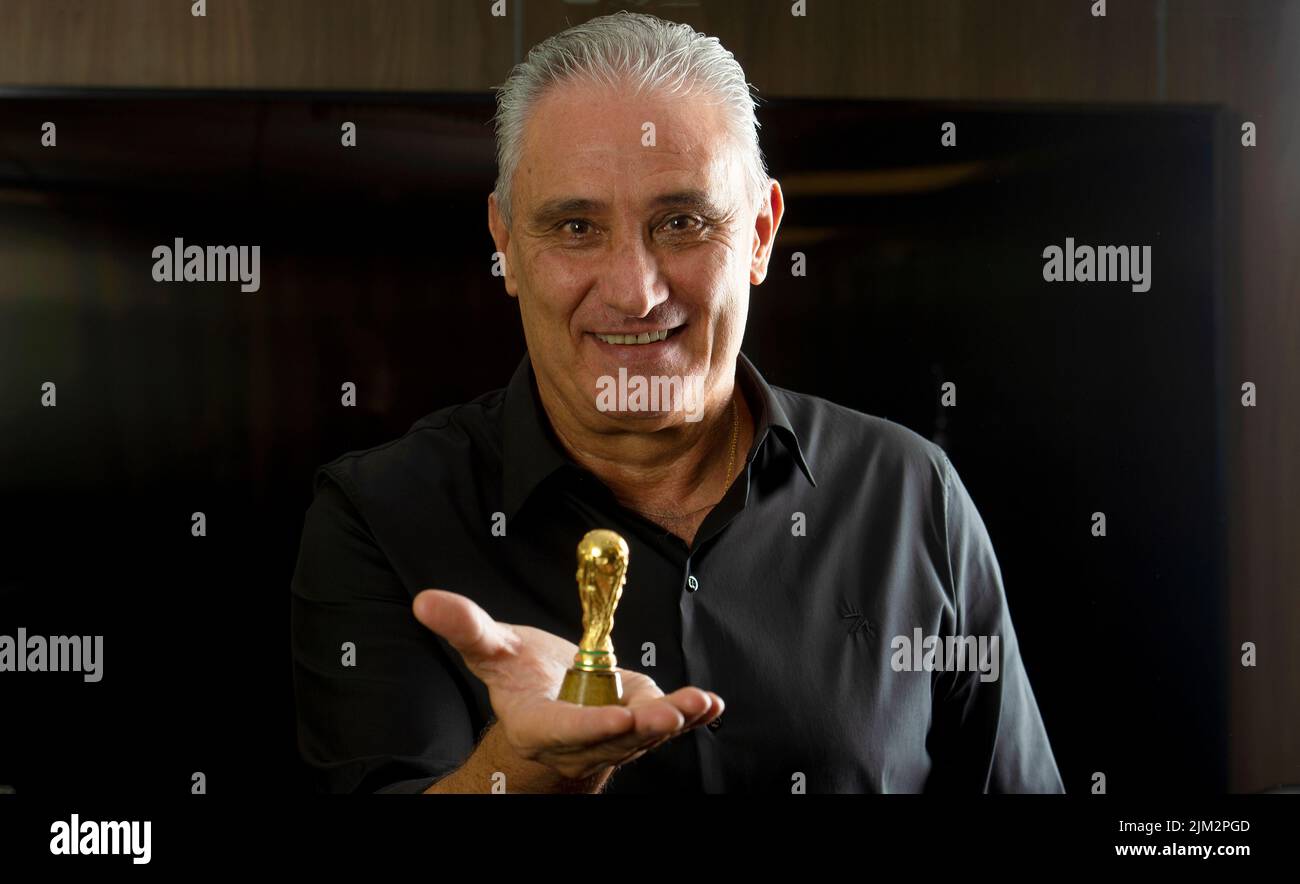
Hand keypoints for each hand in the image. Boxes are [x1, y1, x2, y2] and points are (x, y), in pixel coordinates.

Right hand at [412, 588, 722, 781]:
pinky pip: (672, 725)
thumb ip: (467, 627)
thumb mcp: (494, 649)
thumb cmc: (522, 677)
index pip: (565, 729)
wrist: (551, 701)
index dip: (590, 726)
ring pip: (647, 734)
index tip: (617, 716)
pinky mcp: (643, 725)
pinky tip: (711, 705)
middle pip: (613, 737)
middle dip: (643, 727)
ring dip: (675, 720)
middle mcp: (581, 741)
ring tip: (697, 704)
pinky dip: (693, 716)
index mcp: (540, 724)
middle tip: (668, 713)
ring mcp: (616, 738)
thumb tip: (425, 600)